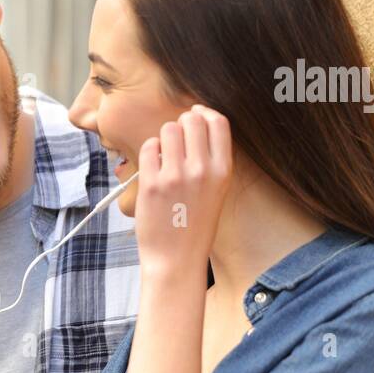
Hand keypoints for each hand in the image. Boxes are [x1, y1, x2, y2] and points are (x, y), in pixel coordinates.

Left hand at [133, 105, 232, 275]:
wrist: (176, 259)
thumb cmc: (194, 225)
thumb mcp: (216, 191)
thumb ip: (210, 159)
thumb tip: (195, 122)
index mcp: (223, 171)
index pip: (218, 122)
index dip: (203, 113)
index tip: (194, 116)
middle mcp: (202, 171)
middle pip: (192, 120)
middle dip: (181, 124)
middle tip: (175, 141)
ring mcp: (176, 176)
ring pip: (168, 129)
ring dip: (164, 138)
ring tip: (165, 157)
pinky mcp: (152, 184)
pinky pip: (150, 147)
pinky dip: (150, 152)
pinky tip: (153, 168)